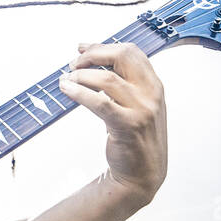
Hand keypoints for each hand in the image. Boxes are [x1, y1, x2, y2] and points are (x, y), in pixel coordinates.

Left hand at [56, 41, 167, 206]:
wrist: (141, 173)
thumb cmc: (134, 137)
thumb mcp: (136, 104)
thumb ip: (122, 83)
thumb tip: (90, 60)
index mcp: (154, 84)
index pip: (131, 51)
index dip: (103, 46)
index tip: (81, 49)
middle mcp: (151, 93)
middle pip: (122, 56)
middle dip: (93, 54)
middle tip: (73, 63)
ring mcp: (142, 109)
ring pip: (107, 79)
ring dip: (81, 75)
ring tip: (66, 79)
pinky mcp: (128, 126)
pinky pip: (100, 102)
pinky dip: (80, 93)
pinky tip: (67, 90)